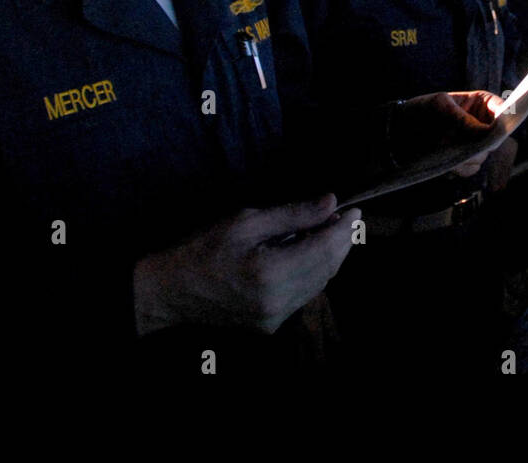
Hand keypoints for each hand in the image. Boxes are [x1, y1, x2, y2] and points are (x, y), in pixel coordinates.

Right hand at [131, 194, 358, 335]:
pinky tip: (304, 254)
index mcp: (270, 272)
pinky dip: (312, 273)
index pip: (325, 249)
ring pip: (319, 284)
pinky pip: (304, 295)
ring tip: (324, 231)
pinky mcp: (271, 326)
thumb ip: (292, 214)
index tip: (355, 210)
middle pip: (328, 269)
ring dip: (329, 257)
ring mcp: (275, 318)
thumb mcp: (246, 221)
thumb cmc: (203, 248)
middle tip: (344, 217)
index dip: (344, 229)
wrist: (172, 290)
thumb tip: (330, 202)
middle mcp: (277, 301)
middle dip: (341, 242)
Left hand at [389, 90, 504, 169]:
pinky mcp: (465, 159)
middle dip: (479, 142)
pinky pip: (470, 168)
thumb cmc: (420, 110)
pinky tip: (443, 160)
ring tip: (443, 148)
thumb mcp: (440, 107)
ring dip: (465, 156)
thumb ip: (464, 119)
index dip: (504, 119)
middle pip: (495, 137)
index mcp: (481, 103)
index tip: (496, 130)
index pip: (502, 109)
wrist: (399, 130)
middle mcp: (482, 124)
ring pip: (483, 155)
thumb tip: (486, 132)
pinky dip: (457, 167)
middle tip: (463, 143)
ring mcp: (474, 143)